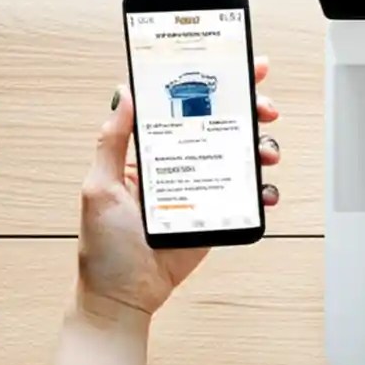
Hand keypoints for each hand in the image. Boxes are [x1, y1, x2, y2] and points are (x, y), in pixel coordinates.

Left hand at [55, 56, 282, 364]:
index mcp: (149, 152)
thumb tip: (123, 93)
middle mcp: (180, 165)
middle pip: (222, 126)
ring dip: (262, 147)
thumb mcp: (98, 187)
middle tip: (265, 109)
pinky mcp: (218, 214)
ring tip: (266, 153)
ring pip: (241, 156)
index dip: (211, 85)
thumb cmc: (104, 248)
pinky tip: (266, 189)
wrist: (125, 297)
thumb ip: (111, 140)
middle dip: (250, 110)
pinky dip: (264, 190)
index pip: (183, 108)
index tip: (236, 67)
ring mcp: (202, 189)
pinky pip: (249, 196)